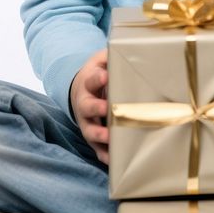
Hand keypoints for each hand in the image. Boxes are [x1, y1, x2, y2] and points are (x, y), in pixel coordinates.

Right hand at [70, 48, 109, 164]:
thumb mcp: (102, 61)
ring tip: (110, 137)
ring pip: (90, 130)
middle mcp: (85, 104)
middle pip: (87, 107)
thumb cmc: (98, 74)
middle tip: (106, 108)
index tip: (105, 76)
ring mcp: (87, 122)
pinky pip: (96, 148)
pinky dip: (104, 155)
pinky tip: (113, 161)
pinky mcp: (92, 137)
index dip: (98, 78)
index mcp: (88, 83)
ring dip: (99, 134)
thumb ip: (112, 57)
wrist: (81, 89)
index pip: (91, 79)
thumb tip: (132, 50)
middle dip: (96, 108)